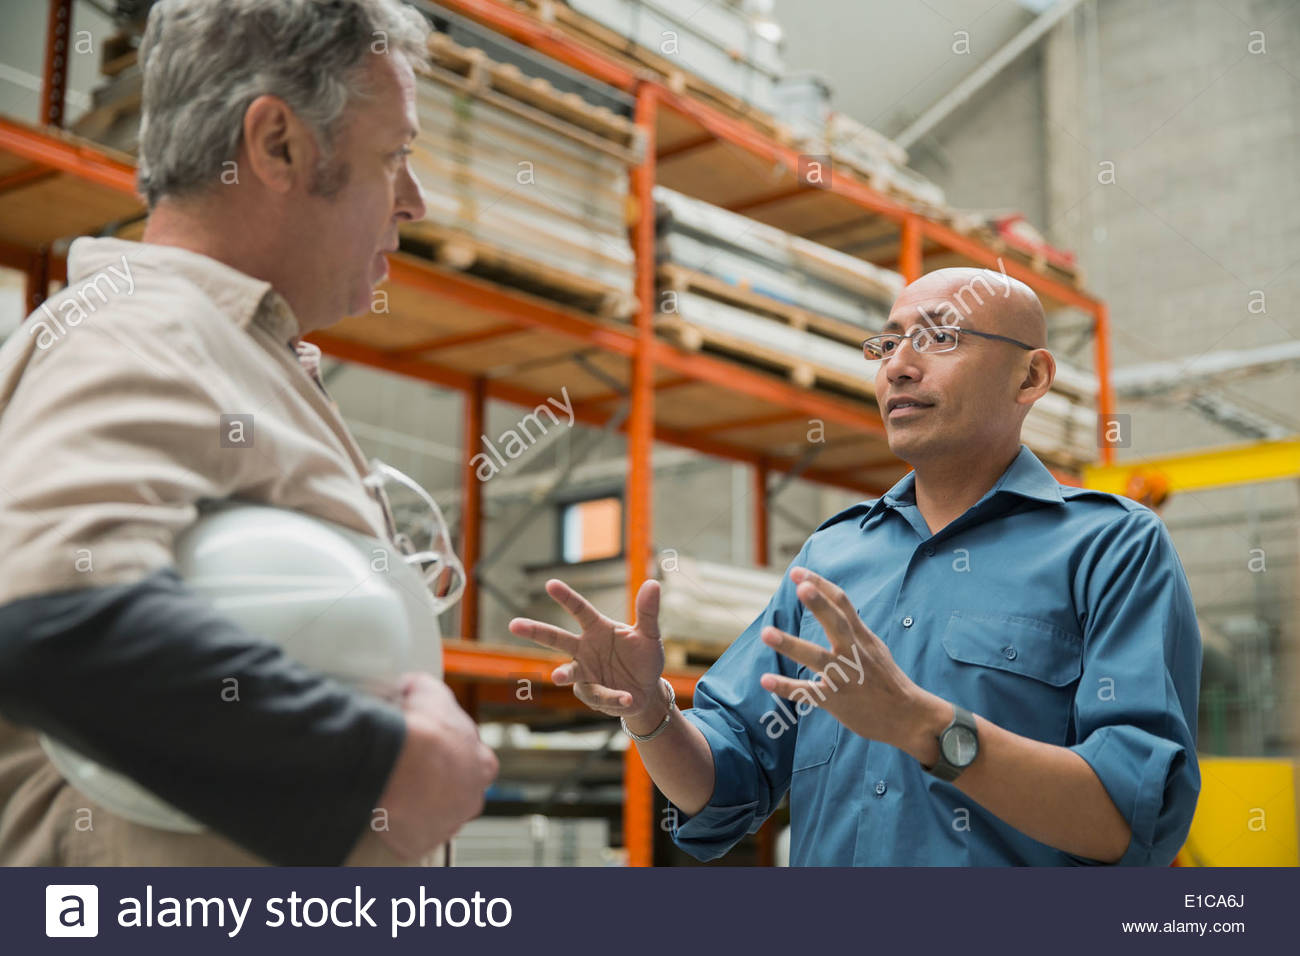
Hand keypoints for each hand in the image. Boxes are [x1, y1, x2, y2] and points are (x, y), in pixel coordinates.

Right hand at [372, 673, 497, 859]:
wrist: (398, 761)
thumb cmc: (422, 728)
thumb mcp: (429, 691)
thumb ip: (427, 690)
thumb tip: (413, 686)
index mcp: (482, 764)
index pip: (475, 764)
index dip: (453, 756)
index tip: (434, 751)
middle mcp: (471, 798)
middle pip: (459, 795)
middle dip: (440, 787)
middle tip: (413, 774)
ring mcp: (446, 823)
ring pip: (436, 819)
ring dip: (419, 809)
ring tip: (394, 792)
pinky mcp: (420, 843)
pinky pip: (409, 838)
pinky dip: (397, 828)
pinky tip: (384, 813)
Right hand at [508, 578, 665, 721]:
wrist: (646, 691)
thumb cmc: (643, 658)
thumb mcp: (650, 635)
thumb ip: (648, 611)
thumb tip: (653, 582)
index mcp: (597, 629)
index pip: (579, 610)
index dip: (565, 597)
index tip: (550, 584)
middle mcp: (584, 649)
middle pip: (556, 638)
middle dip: (535, 631)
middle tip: (514, 624)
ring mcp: (584, 672)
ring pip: (567, 672)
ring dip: (563, 673)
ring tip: (557, 677)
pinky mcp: (590, 693)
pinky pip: (598, 695)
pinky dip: (613, 697)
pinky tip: (627, 697)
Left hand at [758, 567, 946, 761]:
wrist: (908, 717)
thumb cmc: (888, 681)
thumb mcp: (875, 648)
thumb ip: (854, 628)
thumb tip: (837, 605)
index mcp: (862, 638)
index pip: (842, 604)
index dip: (821, 585)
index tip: (798, 572)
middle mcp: (854, 653)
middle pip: (837, 623)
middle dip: (819, 604)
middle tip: (801, 586)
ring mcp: (845, 677)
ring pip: (817, 658)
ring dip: (791, 645)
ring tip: (766, 633)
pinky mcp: (836, 701)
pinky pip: (808, 693)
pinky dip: (786, 687)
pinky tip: (766, 680)